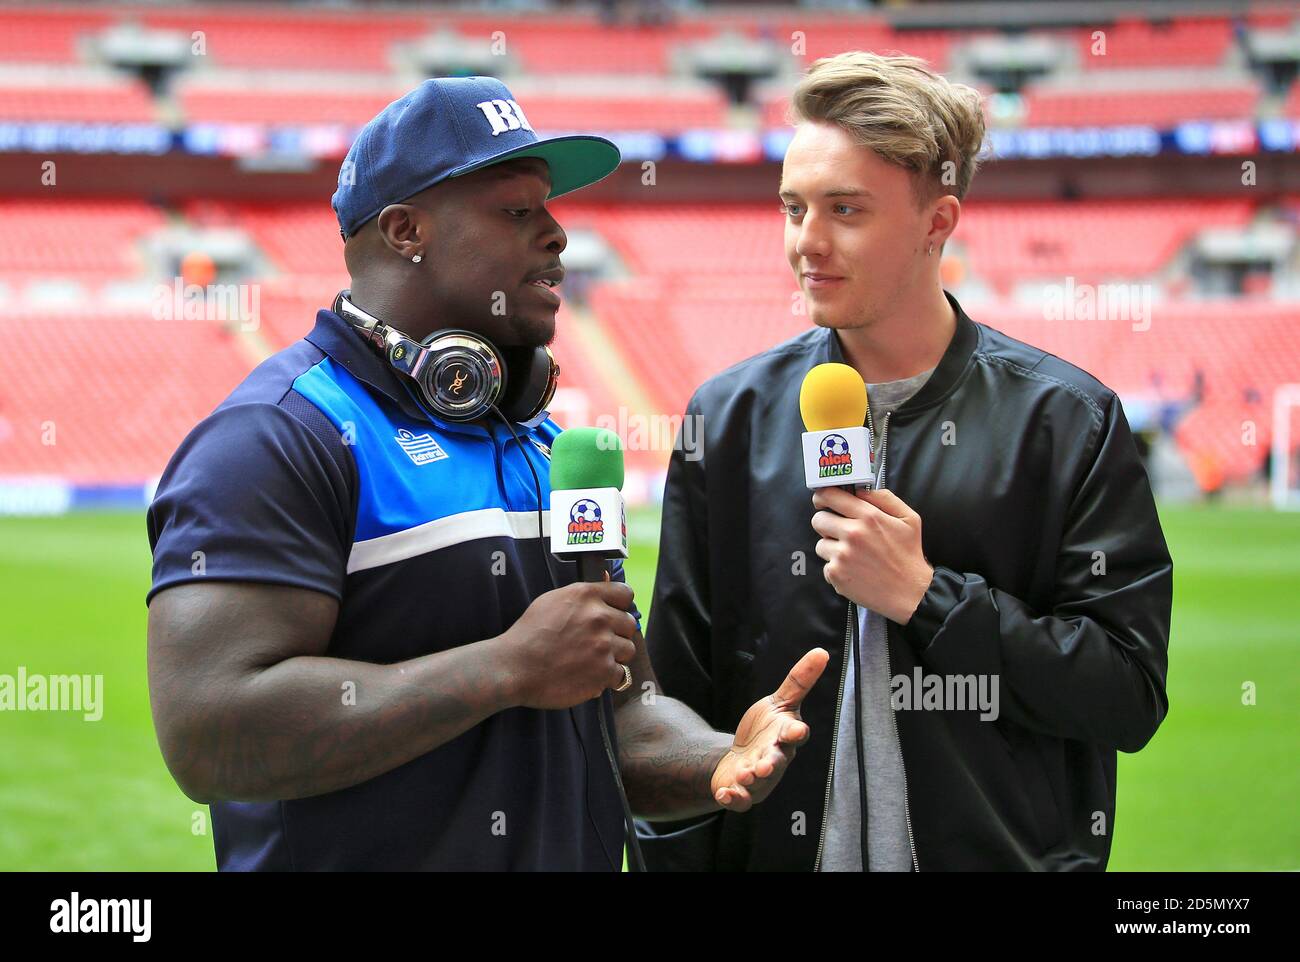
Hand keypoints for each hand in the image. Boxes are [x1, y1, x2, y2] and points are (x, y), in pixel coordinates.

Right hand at [501, 580, 638, 709]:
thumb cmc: (529, 634)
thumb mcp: (552, 600)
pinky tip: (590, 675)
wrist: (514, 667)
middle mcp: (599, 617)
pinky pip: (620, 674)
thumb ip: (582, 597)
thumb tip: (604, 590)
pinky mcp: (604, 671)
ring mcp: (604, 645)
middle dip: (617, 633)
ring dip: (614, 656)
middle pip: (629, 624)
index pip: (625, 594)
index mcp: (586, 595)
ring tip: (593, 660)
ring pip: (628, 649)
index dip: (620, 606)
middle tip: (598, 642)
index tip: (613, 615)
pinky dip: (607, 677)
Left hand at [710, 647, 828, 811]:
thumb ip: (799, 681)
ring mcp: (759, 778)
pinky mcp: (742, 792)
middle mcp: (775, 759)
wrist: (742, 758)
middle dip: (770, 764)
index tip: (797, 730)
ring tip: (743, 774)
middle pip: (776, 762)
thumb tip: (821, 652)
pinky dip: (732, 798)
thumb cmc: (765, 730)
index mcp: (785, 736)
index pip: (794, 735)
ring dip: (751, 780)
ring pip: (758, 783)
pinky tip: (724, 793)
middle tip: (763, 765)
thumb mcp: (779, 703)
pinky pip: (739, 800)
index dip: (796, 733)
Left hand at [811, 487, 933, 623]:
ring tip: (853, 555)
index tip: (822, 501)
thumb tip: (861, 490)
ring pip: (820, 544)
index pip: (829, 496)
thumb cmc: (909, 555)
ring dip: (832, 548)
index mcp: (868, 516)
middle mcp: (852, 533)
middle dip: (827, 524)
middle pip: (818, 519)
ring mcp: (842, 555)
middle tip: (840, 531)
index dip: (822, 497)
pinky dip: (836, 568)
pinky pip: (825, 565)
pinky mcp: (836, 574)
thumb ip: (884, 498)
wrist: (910, 593)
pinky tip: (854, 570)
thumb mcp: (908, 518)